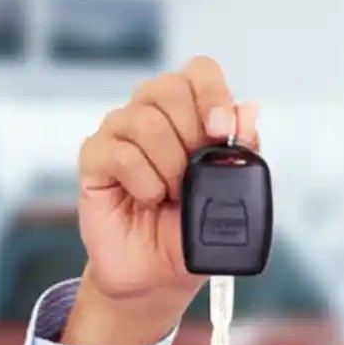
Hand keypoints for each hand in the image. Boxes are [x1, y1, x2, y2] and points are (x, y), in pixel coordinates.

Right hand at [61, 56, 260, 344]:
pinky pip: (121, 152)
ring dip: (170, 166)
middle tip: (195, 175)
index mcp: (190, 113)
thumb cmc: (194, 228)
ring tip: (173, 194)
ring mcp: (120, 132)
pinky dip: (145, 181)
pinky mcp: (94, 157)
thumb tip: (249, 108)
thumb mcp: (232, 192)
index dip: (212, 93)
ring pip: (145, 120)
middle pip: (168, 88)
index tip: (221, 130)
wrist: (159, 273)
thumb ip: (243, 151)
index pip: (199, 71)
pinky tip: (150, 199)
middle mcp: (152, 113)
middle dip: (192, 136)